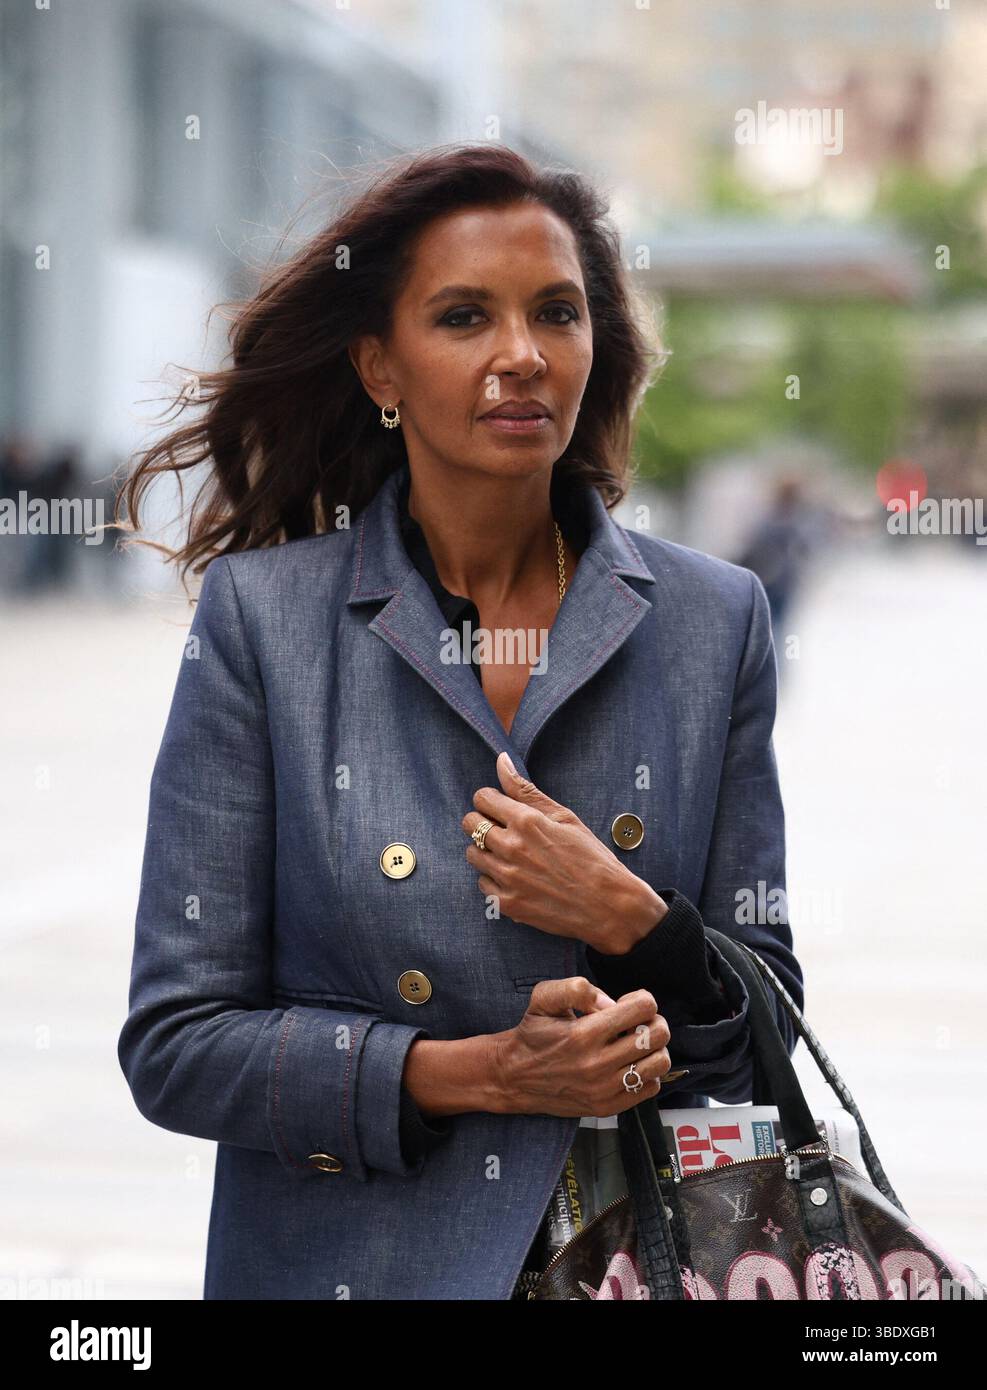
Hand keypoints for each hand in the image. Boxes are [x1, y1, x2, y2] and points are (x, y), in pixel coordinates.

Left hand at [461, 751, 667, 953]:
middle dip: (482, 822)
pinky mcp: (508, 904)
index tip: (502, 808)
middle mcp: (511, 848)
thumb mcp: (564, 817)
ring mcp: (507, 878)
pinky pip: (482, 884)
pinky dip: (494, 880)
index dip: (491, 800)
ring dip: (487, 851)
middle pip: (469, 824)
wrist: (610, 906)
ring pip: (472, 854)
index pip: (482, 798)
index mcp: (526, 821)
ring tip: (511, 855)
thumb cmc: (592, 858)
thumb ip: (526, 790)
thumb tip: (501, 761)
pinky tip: (516, 878)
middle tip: (503, 830)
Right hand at [490, 976, 671, 1116]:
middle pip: (658, 1034)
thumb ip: (577, 988)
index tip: (627, 1004)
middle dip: (652, 1021)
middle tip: (635, 1023)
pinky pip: (650, 1088)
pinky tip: (628, 1064)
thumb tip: (611, 1003)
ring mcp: (604, 1089)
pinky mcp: (608, 1107)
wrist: (515, 1076)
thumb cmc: (533, 1034)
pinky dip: (646, 1073)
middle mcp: (597, 1063)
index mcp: (584, 1033)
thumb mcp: (544, 997)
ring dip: (653, 1048)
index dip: (641, 999)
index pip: (644, 1008)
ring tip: (635, 1044)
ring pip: (660, 1062)